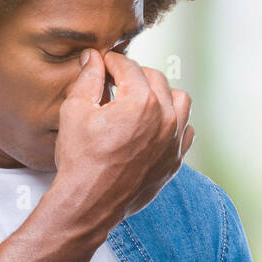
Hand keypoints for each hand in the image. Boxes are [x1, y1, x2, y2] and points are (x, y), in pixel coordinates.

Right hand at [50, 48, 194, 235]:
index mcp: (141, 101)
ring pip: (180, 100)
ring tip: (141, 100)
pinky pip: (186, 130)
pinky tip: (155, 125)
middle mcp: (165, 118)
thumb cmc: (80, 159)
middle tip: (116, 82)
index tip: (103, 65)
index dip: (111, 62)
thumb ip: (88, 79)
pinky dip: (175, 122)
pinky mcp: (176, 159)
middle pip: (155, 78)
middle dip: (134, 75)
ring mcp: (174, 140)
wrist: (90, 202)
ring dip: (162, 94)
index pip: (129, 66)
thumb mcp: (75, 111)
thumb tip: (93, 58)